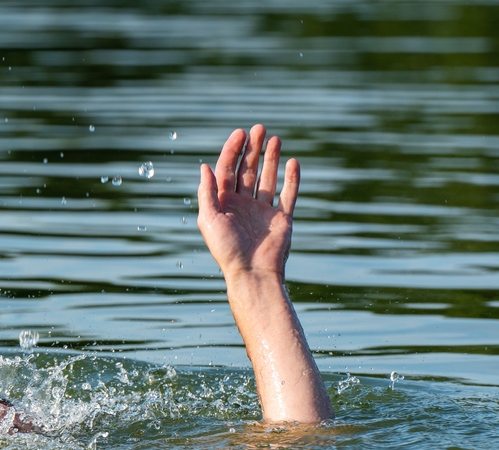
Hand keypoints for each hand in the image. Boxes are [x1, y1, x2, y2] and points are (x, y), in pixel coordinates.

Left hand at [197, 125, 299, 282]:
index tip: (241, 133)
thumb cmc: (226, 249)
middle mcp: (243, 204)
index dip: (233, 150)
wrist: (252, 273)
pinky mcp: (281, 218)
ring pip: (268, 178)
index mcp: (224, 203)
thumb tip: (204, 166)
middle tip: (260, 128)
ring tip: (276, 139)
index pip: (228, 169)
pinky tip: (293, 162)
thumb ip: (207, 193)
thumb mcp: (209, 219)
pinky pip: (288, 194)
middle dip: (253, 149)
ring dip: (271, 158)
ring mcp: (263, 210)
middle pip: (248, 169)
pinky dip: (292, 178)